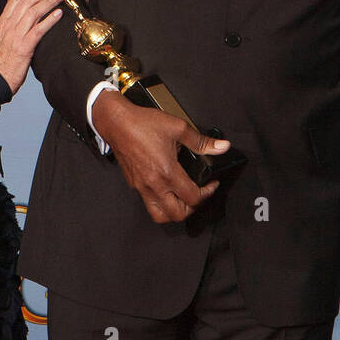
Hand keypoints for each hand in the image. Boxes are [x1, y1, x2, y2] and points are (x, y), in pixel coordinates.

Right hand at [0, 0, 63, 95]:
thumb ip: (8, 28)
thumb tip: (19, 18)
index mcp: (1, 23)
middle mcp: (7, 26)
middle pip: (26, 2)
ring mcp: (15, 36)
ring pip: (33, 13)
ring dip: (48, 2)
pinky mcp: (23, 48)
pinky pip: (38, 31)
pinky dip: (49, 20)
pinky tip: (59, 14)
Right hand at [91, 89, 227, 222]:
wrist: (117, 123)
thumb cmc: (142, 124)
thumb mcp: (178, 127)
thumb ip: (201, 141)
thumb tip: (221, 147)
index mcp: (167, 172)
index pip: (193, 197)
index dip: (208, 193)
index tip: (212, 185)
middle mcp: (154, 184)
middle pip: (177, 214)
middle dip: (193, 208)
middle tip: (199, 195)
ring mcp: (142, 187)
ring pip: (160, 216)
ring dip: (174, 212)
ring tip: (183, 200)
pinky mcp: (134, 185)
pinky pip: (149, 204)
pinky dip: (161, 204)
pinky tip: (167, 189)